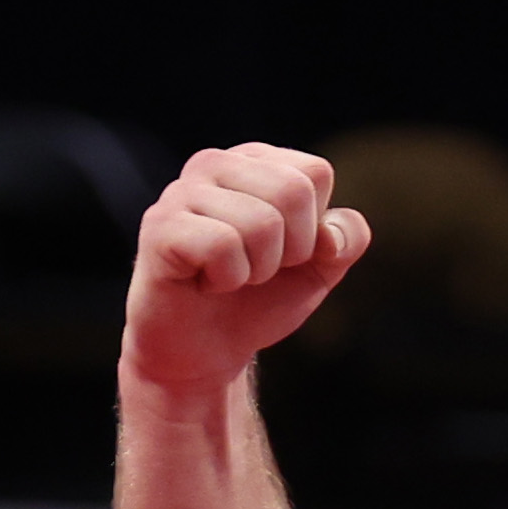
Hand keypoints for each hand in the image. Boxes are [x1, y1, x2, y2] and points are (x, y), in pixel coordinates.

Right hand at [122, 144, 370, 395]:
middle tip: (257, 268)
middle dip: (290, 249)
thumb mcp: (322, 266)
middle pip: (292, 191)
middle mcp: (215, 164)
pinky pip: (223, 245)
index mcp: (256, 161)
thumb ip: (348, 238)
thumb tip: (329, 235)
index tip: (285, 249)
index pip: (315, 173)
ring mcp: (181, 191)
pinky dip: (227, 278)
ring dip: (257, 269)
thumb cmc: (261, 297)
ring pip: (262, 222)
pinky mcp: (160, 225)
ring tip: (229, 275)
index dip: (313, 227)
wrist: (207, 347)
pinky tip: (205, 282)